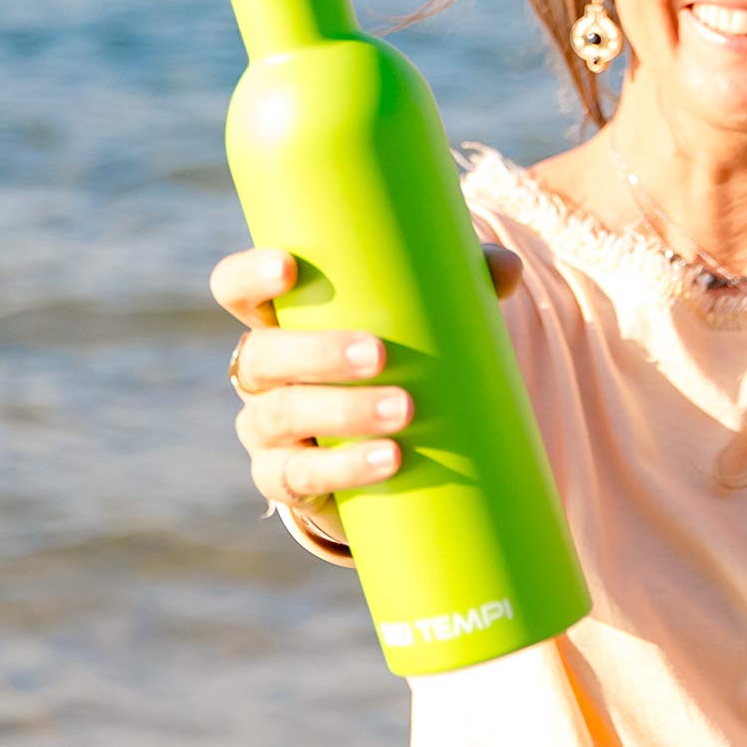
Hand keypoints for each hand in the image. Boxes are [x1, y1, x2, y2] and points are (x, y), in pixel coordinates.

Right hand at [212, 242, 522, 541]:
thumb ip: (459, 284)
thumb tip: (510, 268)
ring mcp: (264, 428)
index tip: (288, 267)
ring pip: (281, 416)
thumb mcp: (416, 317)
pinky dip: (345, 469)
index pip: (236, 290)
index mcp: (278, 318)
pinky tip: (388, 461)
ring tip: (403, 411)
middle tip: (380, 354)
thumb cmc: (392, 355)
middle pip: (263, 356)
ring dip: (342, 412)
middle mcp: (259, 371)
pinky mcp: (284, 480)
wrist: (378, 447)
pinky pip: (300, 478)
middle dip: (318, 353)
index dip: (249, 276)